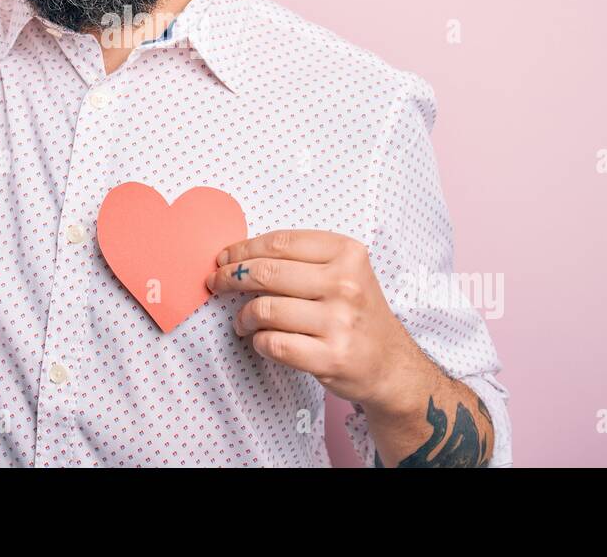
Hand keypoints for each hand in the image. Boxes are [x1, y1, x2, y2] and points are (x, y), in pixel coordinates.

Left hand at [205, 229, 432, 410]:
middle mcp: (345, 284)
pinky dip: (259, 342)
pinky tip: (262, 340)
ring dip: (244, 316)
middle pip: (266, 273)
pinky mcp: (331, 357)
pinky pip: (273, 343)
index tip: (224, 257)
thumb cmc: (357, 314)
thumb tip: (240, 255)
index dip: (243, 249)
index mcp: (347, 254)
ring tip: (243, 321)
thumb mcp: (343, 272)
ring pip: (265, 310)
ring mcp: (339, 322)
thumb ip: (301, 260)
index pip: (280, 243)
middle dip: (231, 277)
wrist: (390, 363)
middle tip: (216, 283)